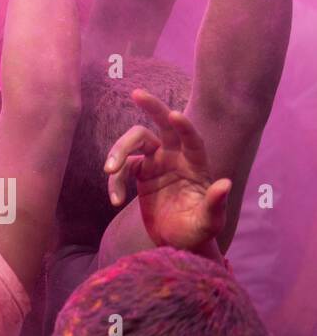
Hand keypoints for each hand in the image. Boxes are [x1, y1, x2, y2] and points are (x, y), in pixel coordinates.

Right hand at [104, 90, 230, 253]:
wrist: (176, 243)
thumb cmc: (198, 232)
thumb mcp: (209, 223)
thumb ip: (215, 204)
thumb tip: (225, 184)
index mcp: (195, 166)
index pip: (192, 140)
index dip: (185, 127)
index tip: (174, 114)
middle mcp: (175, 158)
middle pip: (162, 125)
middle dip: (152, 108)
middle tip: (137, 93)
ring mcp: (156, 163)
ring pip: (135, 142)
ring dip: (118, 151)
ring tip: (109, 171)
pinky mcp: (140, 173)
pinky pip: (121, 167)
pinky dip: (114, 180)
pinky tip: (115, 200)